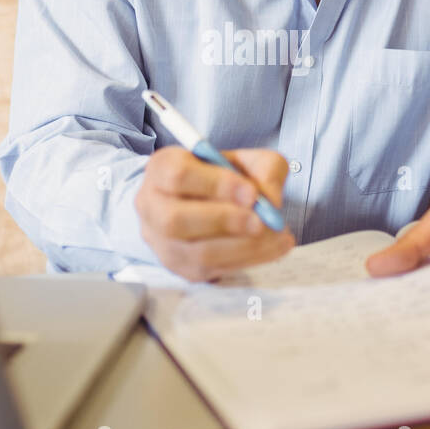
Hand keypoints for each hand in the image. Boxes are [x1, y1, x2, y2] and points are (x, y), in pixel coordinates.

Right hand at [135, 146, 295, 281]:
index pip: (178, 176)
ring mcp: (163, 242)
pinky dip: (250, 259)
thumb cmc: (221, 178)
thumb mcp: (245, 159)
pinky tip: (273, 247)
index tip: (251, 192)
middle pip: (176, 220)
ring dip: (244, 246)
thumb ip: (263, 168)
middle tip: (262, 221)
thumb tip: (270, 199)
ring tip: (278, 234)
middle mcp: (151, 206)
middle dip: (224, 221)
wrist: (202, 203)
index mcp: (161, 168)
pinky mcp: (182, 267)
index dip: (216, 185)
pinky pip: (214, 269)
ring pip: (198, 252)